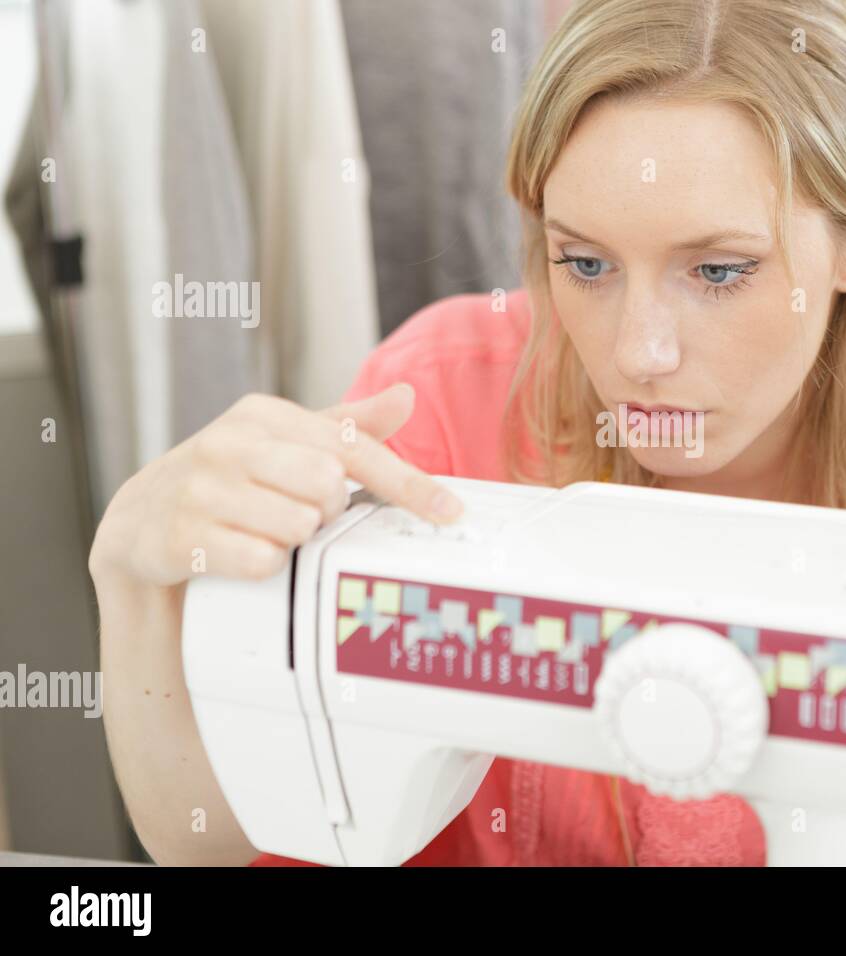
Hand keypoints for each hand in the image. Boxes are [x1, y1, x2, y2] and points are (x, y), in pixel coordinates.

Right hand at [89, 384, 461, 589]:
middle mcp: (230, 443)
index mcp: (265, 415)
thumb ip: (348, 425)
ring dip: (298, 541)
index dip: (408, 482)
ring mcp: (200, 489)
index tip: (450, 513)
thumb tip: (406, 395)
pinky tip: (247, 555)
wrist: (142, 522)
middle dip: (329, 511)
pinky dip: (266, 567)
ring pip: (297, 526)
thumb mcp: (287, 443)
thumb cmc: (233, 479)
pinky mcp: (179, 537)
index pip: (353, 447)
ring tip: (272, 532)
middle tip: (306, 514)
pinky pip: (259, 561)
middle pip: (329, 487)